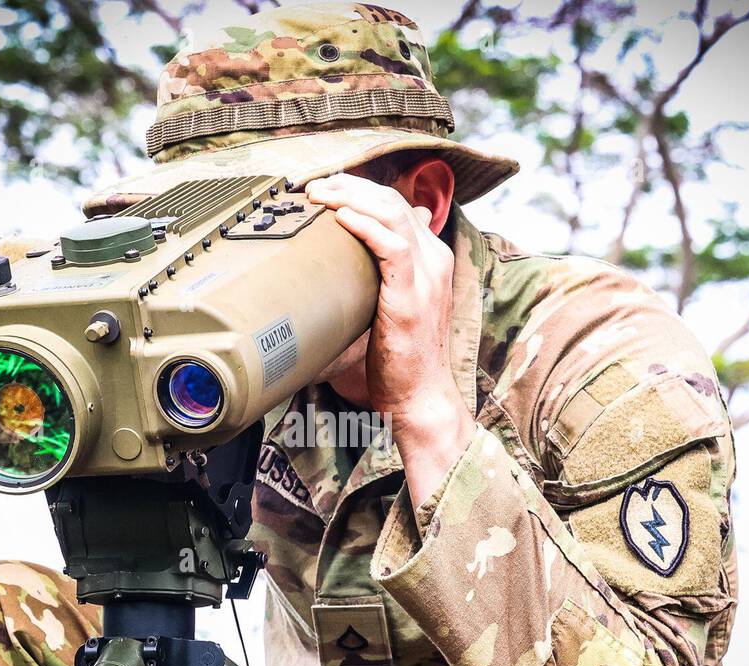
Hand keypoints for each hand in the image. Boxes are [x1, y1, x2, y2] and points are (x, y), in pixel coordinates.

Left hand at [306, 173, 474, 506]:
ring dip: (351, 197)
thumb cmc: (400, 362)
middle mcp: (434, 261)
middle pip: (393, 201)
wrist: (420, 398)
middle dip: (350, 186)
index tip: (327, 188)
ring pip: (392, 214)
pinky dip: (364, 226)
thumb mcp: (390, 311)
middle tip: (313, 185)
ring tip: (319, 193)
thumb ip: (376, 284)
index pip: (398, 206)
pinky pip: (391, 246)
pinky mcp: (412, 295)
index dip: (361, 190)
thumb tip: (342, 270)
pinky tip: (339, 218)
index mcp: (432, 261)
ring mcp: (427, 276)